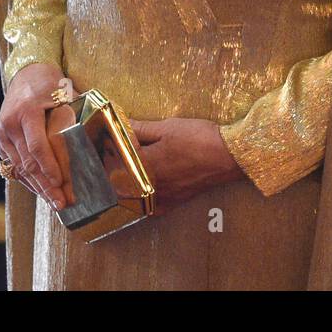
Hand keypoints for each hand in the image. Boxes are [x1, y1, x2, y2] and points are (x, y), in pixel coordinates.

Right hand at [0, 62, 68, 209]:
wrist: (27, 74)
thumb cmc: (52, 84)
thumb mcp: (65, 94)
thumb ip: (75, 115)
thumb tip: (98, 137)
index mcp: (27, 111)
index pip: (37, 146)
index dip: (49, 167)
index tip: (60, 183)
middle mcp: (10, 123)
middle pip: (28, 161)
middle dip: (45, 185)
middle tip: (60, 203)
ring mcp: (1, 132)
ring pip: (19, 167)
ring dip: (37, 187)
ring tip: (53, 202)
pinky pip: (13, 164)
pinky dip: (27, 179)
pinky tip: (40, 191)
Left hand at [107, 117, 244, 215]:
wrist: (228, 156)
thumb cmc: (198, 139)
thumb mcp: (167, 127)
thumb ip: (140, 129)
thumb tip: (120, 125)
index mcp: (144, 165)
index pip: (116, 160)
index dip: (108, 151)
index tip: (103, 144)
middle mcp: (149, 185)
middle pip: (121, 181)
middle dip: (115, 169)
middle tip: (112, 157)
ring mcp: (162, 196)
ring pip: (134, 195)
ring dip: (127, 184)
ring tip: (125, 171)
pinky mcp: (174, 202)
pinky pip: (151, 206)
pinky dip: (144, 199)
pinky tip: (144, 189)